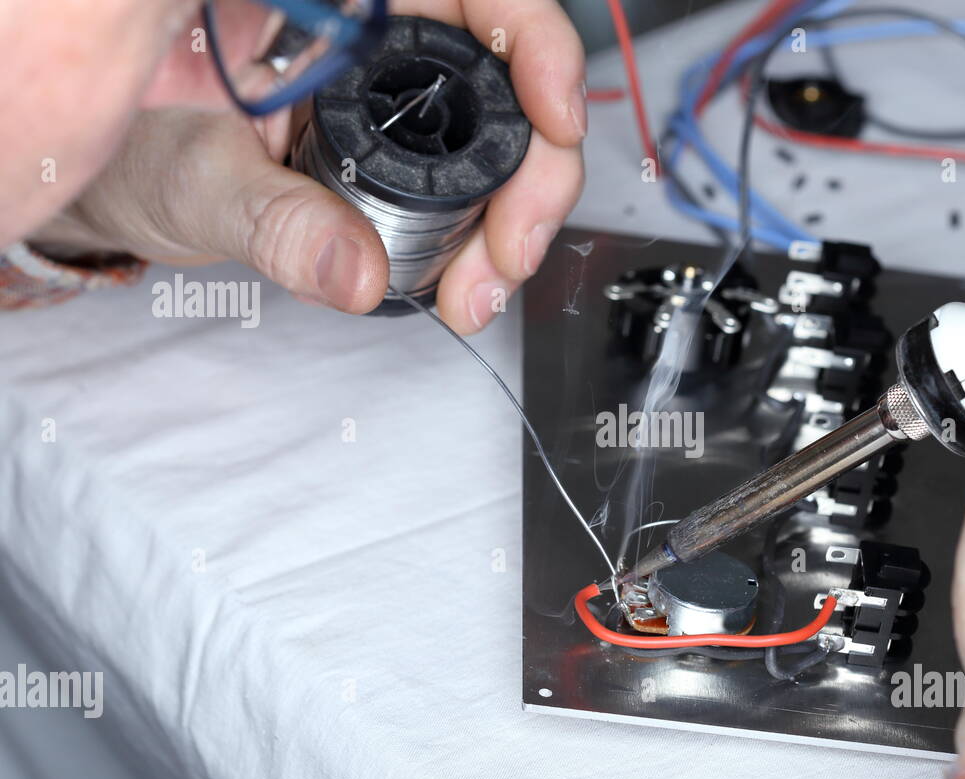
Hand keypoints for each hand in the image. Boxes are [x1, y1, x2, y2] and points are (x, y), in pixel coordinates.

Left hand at [30, 0, 585, 329]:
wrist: (137, 189)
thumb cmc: (151, 149)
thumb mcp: (203, 182)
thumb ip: (278, 223)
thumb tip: (358, 271)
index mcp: (348, 11)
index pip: (478, 1)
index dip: (539, 48)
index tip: (556, 123)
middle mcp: (389, 45)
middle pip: (515, 86)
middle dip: (535, 178)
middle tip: (508, 255)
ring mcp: (409, 103)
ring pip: (512, 146)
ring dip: (518, 225)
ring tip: (476, 292)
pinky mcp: (415, 154)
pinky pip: (485, 188)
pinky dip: (492, 243)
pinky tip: (468, 285)